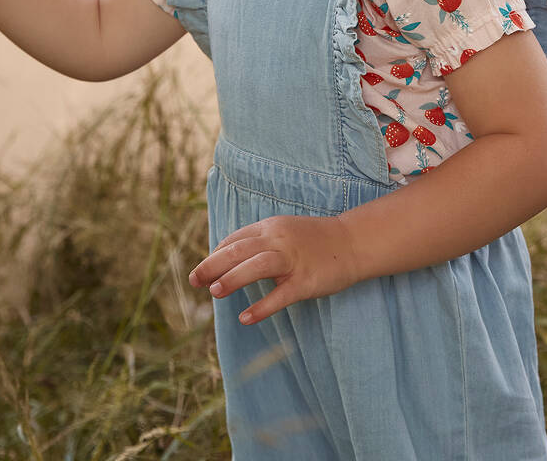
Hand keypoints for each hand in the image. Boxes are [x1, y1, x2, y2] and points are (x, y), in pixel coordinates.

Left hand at [188, 214, 360, 324]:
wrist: (352, 242)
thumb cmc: (315, 240)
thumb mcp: (284, 231)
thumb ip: (260, 242)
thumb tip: (230, 257)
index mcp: (270, 227)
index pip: (235, 240)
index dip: (215, 255)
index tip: (200, 271)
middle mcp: (278, 240)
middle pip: (240, 250)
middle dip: (213, 265)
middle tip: (194, 281)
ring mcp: (293, 260)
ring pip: (257, 266)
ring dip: (233, 278)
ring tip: (214, 292)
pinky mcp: (306, 281)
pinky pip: (281, 295)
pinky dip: (262, 307)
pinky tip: (246, 318)